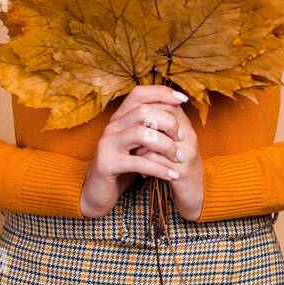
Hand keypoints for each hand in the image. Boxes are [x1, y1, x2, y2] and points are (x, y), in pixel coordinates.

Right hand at [80, 84, 189, 218]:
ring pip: (141, 134)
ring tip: (179, 157)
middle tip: (182, 137)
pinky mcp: (107, 163)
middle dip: (168, 122)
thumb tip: (177, 109)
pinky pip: (138, 162)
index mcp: (120, 117)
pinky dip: (159, 168)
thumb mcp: (138, 143)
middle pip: (143, 111)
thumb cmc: (125, 165)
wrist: (99, 191)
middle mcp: (112, 126)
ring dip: (166, 146)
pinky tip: (172, 175)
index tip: (184, 99)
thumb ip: (151, 126)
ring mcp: (107, 144)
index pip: (140, 94)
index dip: (162, 93)